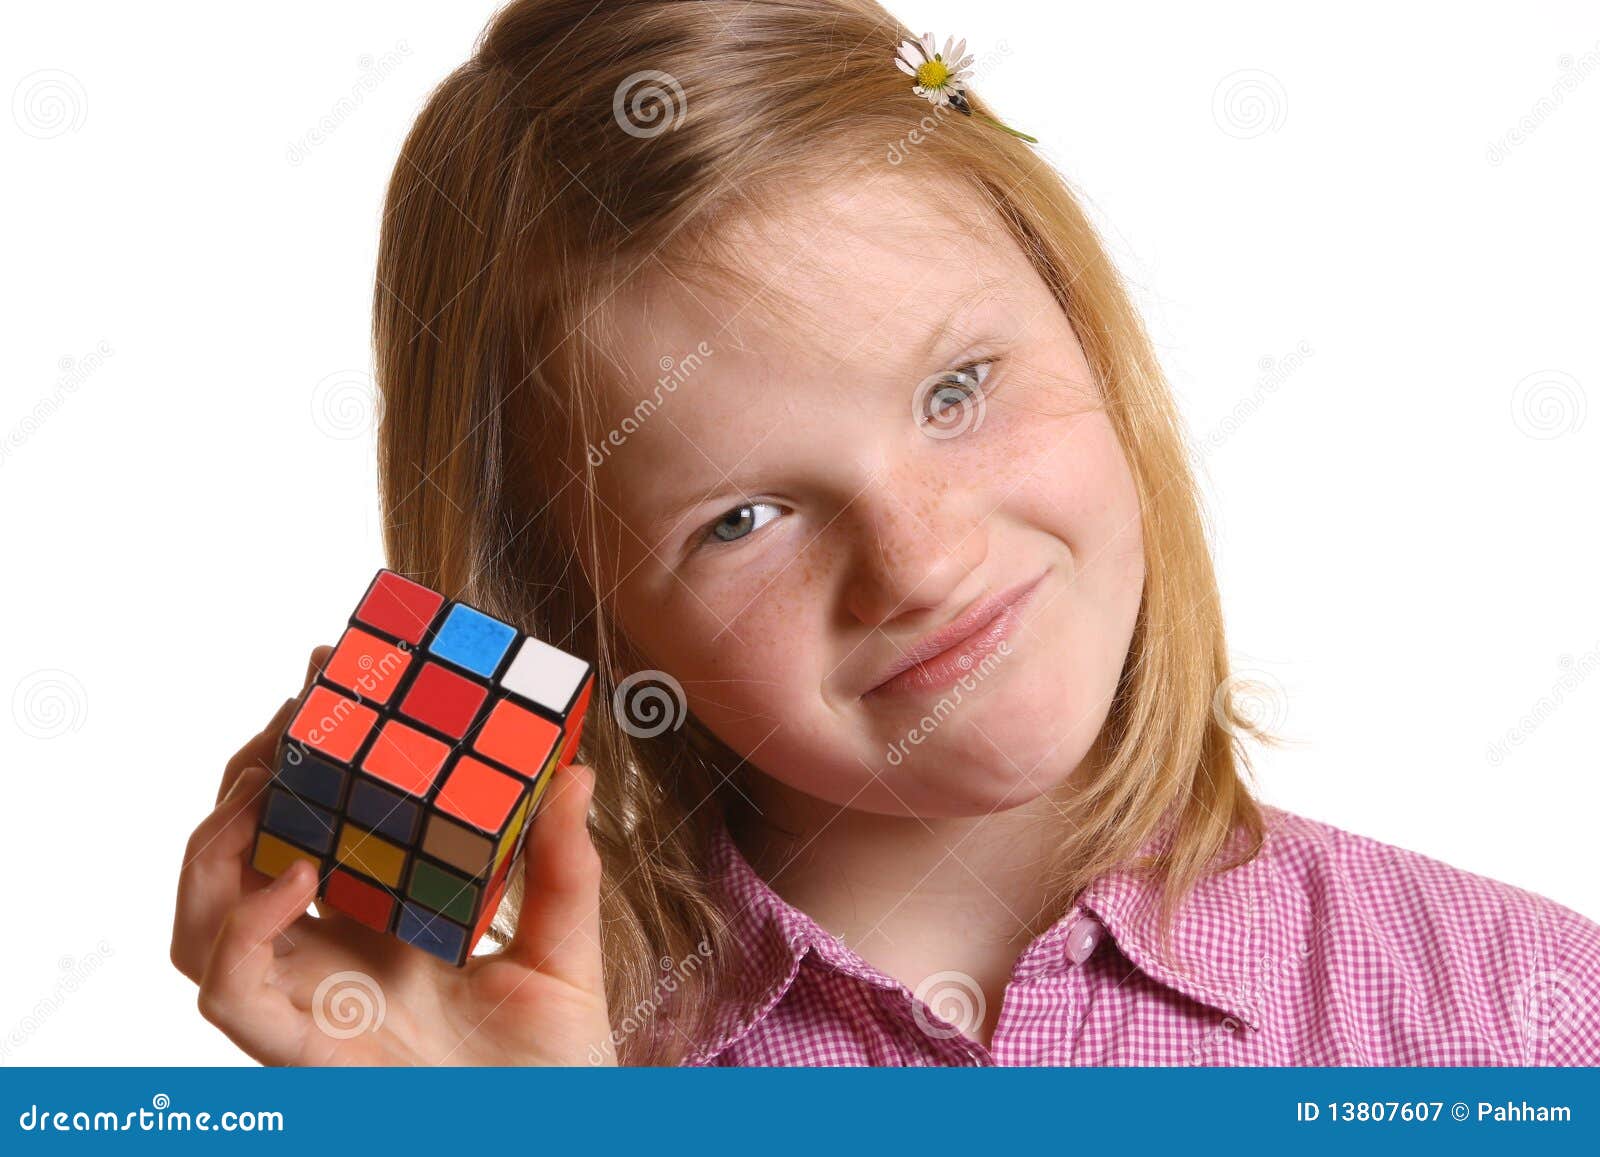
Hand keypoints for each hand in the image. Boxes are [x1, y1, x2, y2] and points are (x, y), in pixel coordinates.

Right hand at [170, 648, 613, 1064]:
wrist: (559, 1140)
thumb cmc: (557, 1066)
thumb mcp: (567, 949)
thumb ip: (563, 866)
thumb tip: (574, 771)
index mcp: (377, 920)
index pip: (315, 821)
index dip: (309, 748)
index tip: (331, 667)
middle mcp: (326, 956)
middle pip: (242, 851)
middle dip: (255, 772)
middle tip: (301, 703)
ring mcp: (304, 1002)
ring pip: (200, 914)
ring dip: (219, 837)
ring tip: (275, 776)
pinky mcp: (298, 1051)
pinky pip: (225, 988)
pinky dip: (240, 926)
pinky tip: (297, 873)